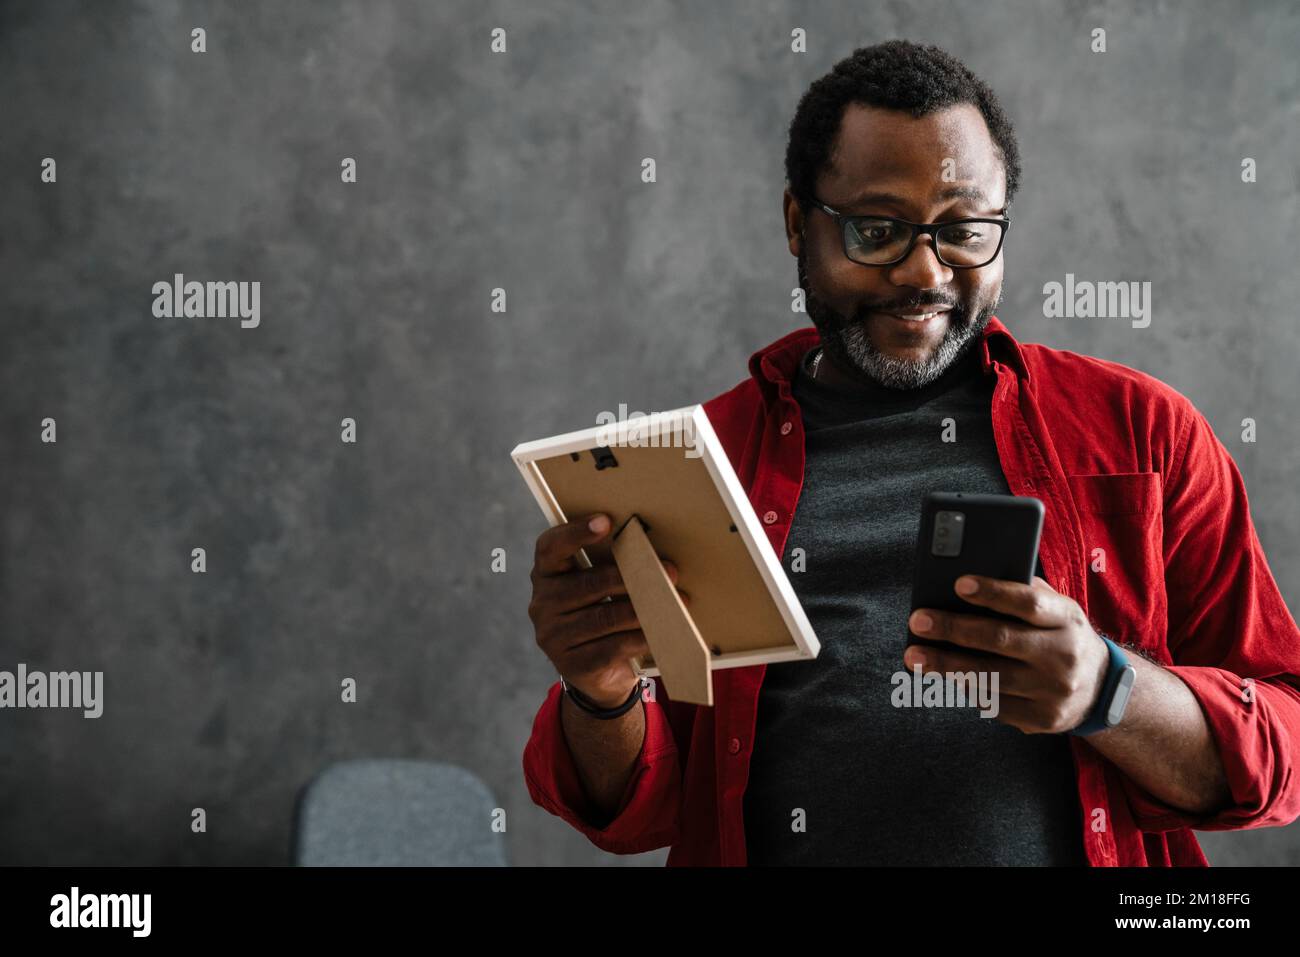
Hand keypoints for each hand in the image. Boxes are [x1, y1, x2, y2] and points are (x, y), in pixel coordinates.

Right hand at [528, 512, 688, 708]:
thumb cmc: (602, 616)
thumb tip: (652, 552)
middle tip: (668, 571)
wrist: (598, 673)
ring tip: (673, 603)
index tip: (606, 521)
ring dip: (643, 610)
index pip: (551, 548)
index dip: (576, 532)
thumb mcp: (598, 590)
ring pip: (605, 617)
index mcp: (546, 575)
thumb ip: (610, 567)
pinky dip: (641, 637)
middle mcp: (542, 604)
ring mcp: (554, 637)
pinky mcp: (572, 664)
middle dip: (632, 576)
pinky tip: (660, 632)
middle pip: (588, 584)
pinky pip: (613, 646)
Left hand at [904, 575, 1109, 733]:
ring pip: (991, 676)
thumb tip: (966, 585)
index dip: (993, 593)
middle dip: (954, 629)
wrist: (1100, 689)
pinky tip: (942, 675)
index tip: (958, 584)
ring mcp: (1054, 691)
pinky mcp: (1042, 719)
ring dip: (946, 665)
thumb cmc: (1060, 636)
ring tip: (915, 655)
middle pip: (1001, 640)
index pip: (1029, 603)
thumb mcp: (1057, 610)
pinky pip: (993, 702)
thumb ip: (1022, 594)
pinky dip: (964, 687)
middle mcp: (1064, 656)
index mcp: (1067, 620)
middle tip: (918, 621)